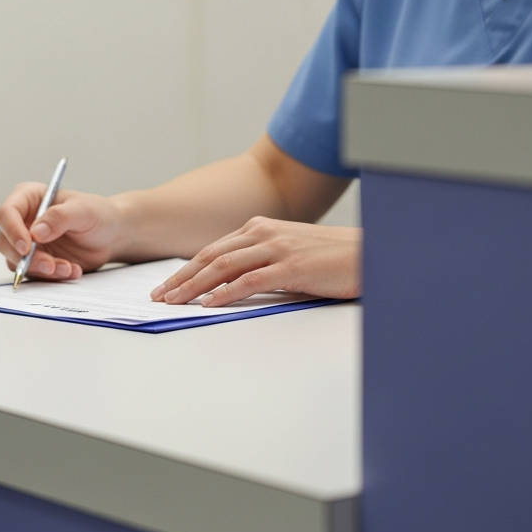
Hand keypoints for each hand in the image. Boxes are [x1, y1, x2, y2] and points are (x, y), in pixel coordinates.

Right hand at [0, 183, 124, 279]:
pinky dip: (52, 276)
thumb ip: (59, 217)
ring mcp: (28, 243)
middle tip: (50, 266)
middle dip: (27, 258)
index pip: (7, 214)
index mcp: (29, 198)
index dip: (12, 231)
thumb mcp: (83, 210)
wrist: (111, 236)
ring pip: (17, 262)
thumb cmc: (98, 214)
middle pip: (6, 242)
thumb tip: (36, 233)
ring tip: (69, 268)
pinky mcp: (36, 261)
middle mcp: (23, 221)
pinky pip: (34, 274)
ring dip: (42, 269)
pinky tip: (72, 270)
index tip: (27, 247)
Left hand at [149, 217, 361, 306]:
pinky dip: (224, 292)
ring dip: (194, 286)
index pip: (214, 250)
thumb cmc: (332, 260)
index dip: (187, 269)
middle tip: (159, 296)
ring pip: (223, 267)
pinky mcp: (291, 267)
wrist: (372, 254)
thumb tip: (231, 287)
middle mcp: (264, 234)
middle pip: (210, 256)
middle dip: (181, 277)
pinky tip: (207, 303)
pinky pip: (249, 280)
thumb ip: (261, 264)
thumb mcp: (290, 256)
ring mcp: (277, 248)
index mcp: (261, 229)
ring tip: (174, 301)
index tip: (167, 285)